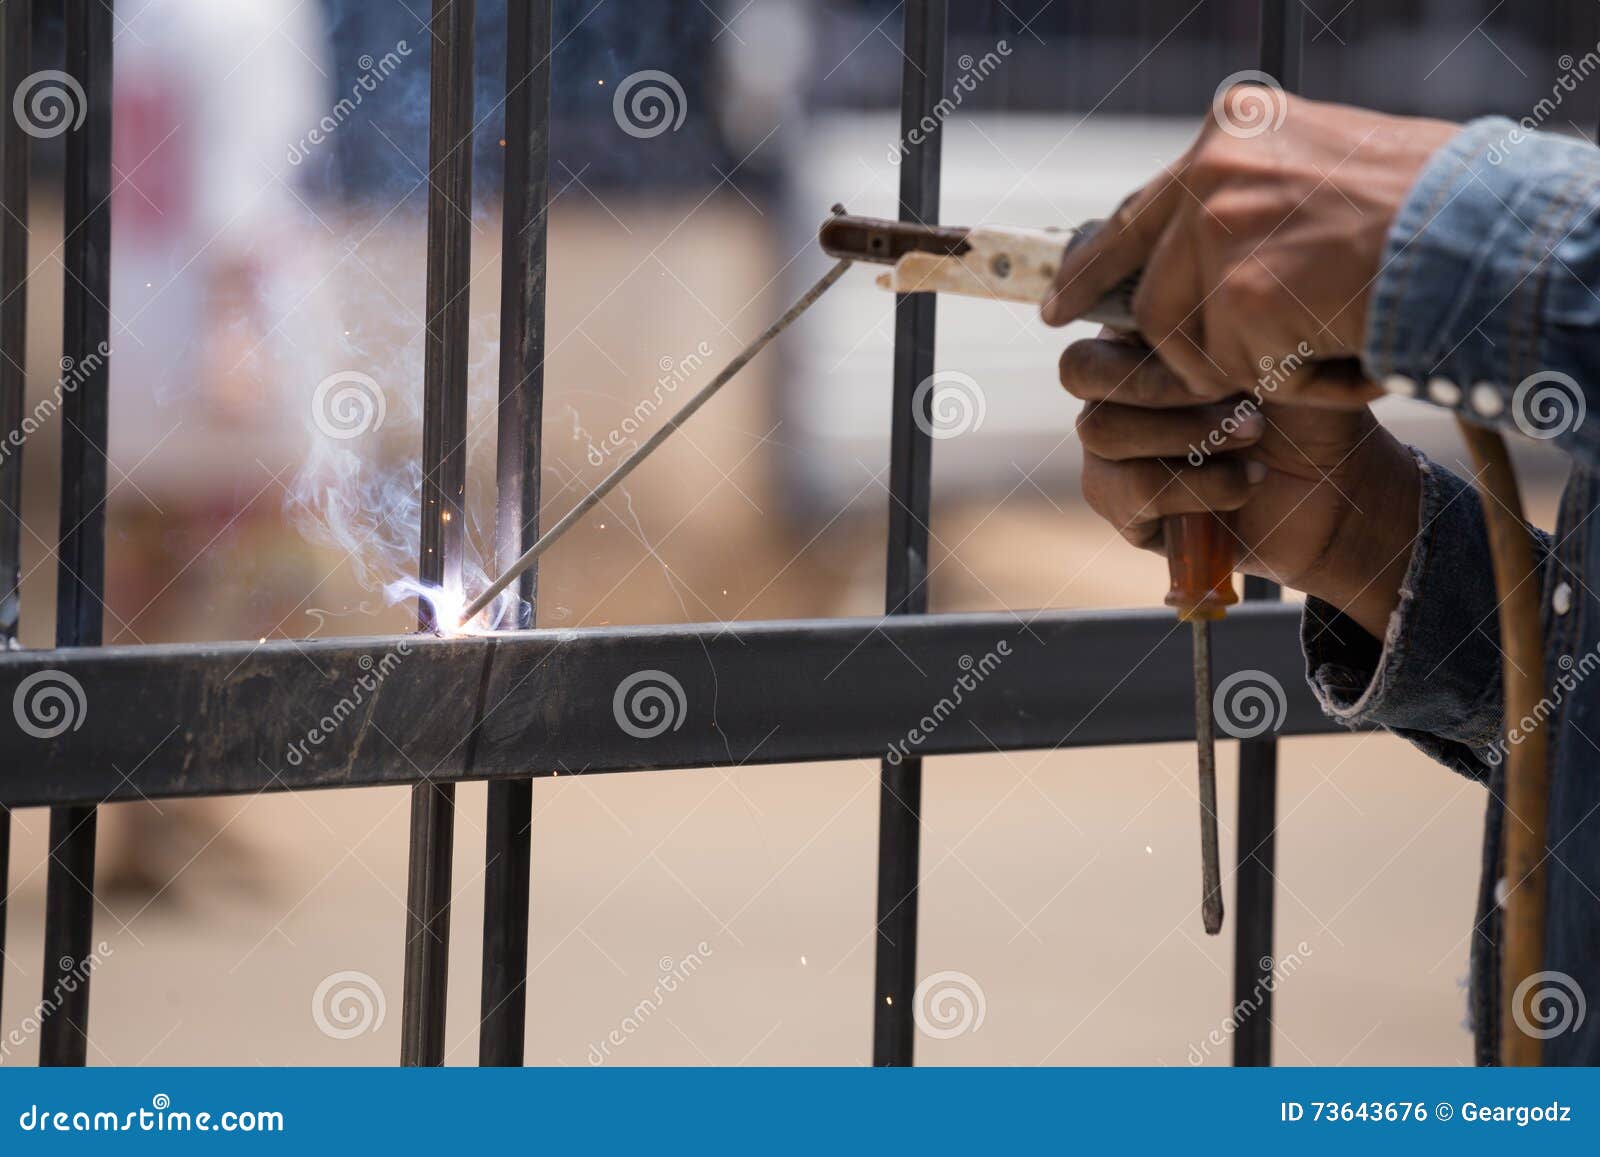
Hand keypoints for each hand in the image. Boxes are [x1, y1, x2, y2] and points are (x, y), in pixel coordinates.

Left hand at [1044, 92, 1456, 406]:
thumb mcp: (1326, 173)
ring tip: (1323, 336)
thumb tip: (1188, 246)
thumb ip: (1253, 201)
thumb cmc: (1430, 215)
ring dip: (1247, 365)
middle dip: (1177, 342)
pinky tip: (1338, 350)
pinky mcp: (1238, 297)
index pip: (1133, 214)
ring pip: (1185, 344)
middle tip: (1218, 369)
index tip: (1059, 306)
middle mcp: (1211, 173)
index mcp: (1232, 133)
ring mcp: (1219, 233)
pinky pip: (1229, 375)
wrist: (1487, 238)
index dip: (1095, 270)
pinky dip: (1285, 383)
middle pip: (1149, 293)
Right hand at [1062, 335, 1420, 637]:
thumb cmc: (1303, 401)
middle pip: (1080, 369)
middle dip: (1157, 380)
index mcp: (1133, 336)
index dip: (1128, 317)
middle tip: (1231, 390)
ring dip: (1187, 433)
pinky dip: (1200, 485)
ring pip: (1103, 430)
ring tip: (1253, 436)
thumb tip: (1177, 293)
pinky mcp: (1123, 507)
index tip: (1190, 329)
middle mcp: (1110, 390)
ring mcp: (1108, 451)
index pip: (1088, 307)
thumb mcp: (1267, 341)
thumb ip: (1214, 310)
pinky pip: (1135, 489)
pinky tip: (1249, 479)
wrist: (1335, 484)